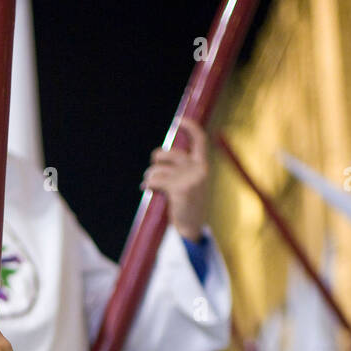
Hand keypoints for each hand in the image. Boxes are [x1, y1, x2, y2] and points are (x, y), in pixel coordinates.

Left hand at [141, 118, 208, 240]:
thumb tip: (162, 154)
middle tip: (153, 170)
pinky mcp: (178, 189)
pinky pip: (155, 180)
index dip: (190, 127)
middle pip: (169, 154)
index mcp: (203, 166)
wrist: (191, 229)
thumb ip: (184, 168)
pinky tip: (147, 189)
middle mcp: (198, 169)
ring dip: (150, 176)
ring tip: (150, 184)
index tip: (179, 121)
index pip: (199, 140)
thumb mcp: (192, 183)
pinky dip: (148, 184)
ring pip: (158, 169)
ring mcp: (189, 179)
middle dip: (156, 160)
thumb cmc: (189, 205)